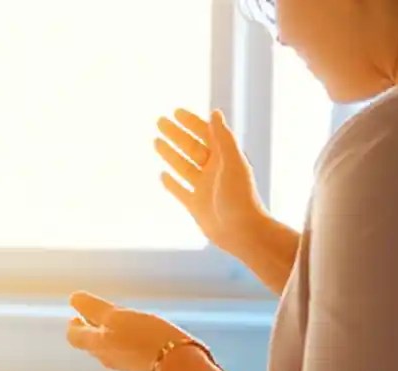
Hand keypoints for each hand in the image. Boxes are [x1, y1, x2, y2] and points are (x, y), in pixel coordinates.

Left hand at [65, 292, 194, 370]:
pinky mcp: (140, 364)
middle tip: (88, 317)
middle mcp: (105, 355)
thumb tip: (73, 299)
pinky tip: (132, 334)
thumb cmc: (145, 337)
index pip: (75, 335)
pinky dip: (120, 341)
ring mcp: (122, 361)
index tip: (75, 310)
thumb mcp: (116, 317)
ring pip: (105, 347)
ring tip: (110, 324)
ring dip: (104, 334)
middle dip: (87, 329)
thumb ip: (93, 308)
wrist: (175, 362)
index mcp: (96, 344)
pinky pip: (123, 351)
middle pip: (89, 342)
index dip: (74, 323)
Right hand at [155, 109, 269, 257]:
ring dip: (170, 153)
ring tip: (156, 141)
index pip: (205, 135)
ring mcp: (203, 188)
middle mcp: (213, 171)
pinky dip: (171, 183)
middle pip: (190, 148)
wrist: (241, 231)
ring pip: (182, 166)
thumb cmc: (240, 195)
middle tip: (159, 121)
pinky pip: (180, 191)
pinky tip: (162, 175)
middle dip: (176, 134)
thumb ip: (223, 137)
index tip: (175, 112)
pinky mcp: (195, 205)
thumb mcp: (232, 161)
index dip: (191, 122)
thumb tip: (215, 112)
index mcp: (224, 158)